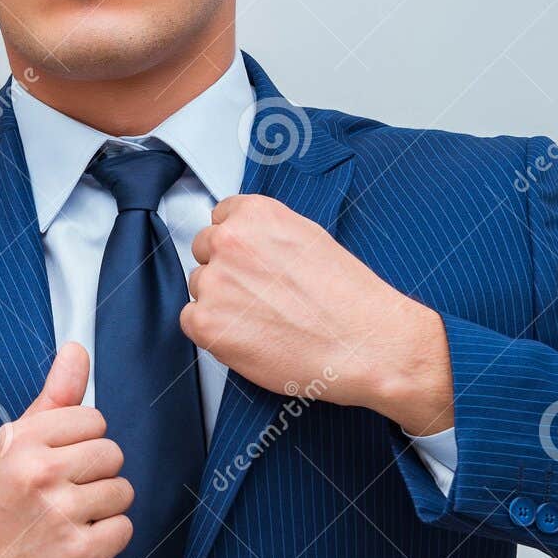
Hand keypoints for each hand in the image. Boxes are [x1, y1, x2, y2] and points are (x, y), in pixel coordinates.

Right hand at [0, 341, 133, 557]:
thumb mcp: (5, 446)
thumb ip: (50, 400)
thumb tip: (77, 350)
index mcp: (20, 441)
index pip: (92, 419)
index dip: (80, 443)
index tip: (57, 463)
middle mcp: (39, 474)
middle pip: (111, 453)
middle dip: (94, 474)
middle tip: (62, 494)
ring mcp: (59, 515)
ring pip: (122, 491)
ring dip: (102, 508)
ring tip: (68, 519)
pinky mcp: (77, 554)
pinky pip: (123, 529)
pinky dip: (105, 539)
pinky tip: (75, 542)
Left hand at [181, 194, 454, 435]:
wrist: (366, 343)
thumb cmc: (350, 299)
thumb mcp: (310, 239)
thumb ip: (268, 235)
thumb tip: (248, 245)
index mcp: (256, 213)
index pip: (220, 218)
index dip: (237, 245)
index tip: (251, 262)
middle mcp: (229, 241)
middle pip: (205, 251)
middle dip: (226, 271)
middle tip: (261, 296)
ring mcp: (214, 282)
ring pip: (199, 287)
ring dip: (220, 303)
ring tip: (263, 319)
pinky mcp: (206, 323)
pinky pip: (191, 321)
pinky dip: (214, 333)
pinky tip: (249, 336)